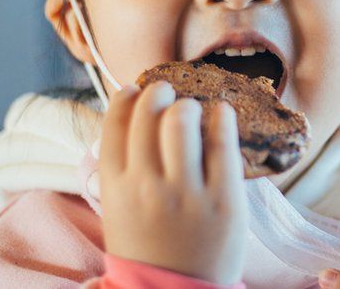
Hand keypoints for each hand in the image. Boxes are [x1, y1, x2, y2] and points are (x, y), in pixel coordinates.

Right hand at [98, 81, 247, 284]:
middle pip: (150, 115)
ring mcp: (186, 194)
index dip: (125, 98)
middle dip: (158, 93)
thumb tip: (132, 119)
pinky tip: (223, 112)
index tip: (135, 89)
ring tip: (193, 109)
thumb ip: (124, 170)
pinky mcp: (224, 200)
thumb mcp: (119, 211)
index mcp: (116, 188)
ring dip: (188, 105)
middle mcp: (147, 186)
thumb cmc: (148, 250)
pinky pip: (223, 145)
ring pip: (183, 121)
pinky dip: (223, 119)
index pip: (115, 124)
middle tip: (167, 93)